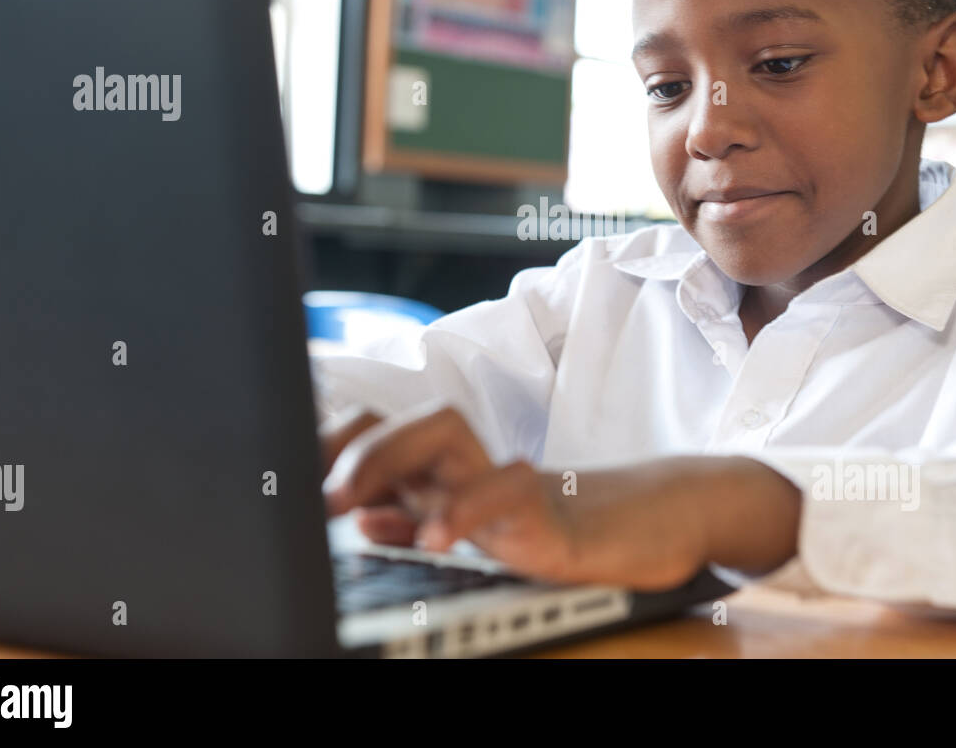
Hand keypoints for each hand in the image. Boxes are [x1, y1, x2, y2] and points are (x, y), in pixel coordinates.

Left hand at [319, 402, 715, 589]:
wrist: (657, 524)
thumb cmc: (566, 528)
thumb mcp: (482, 532)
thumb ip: (427, 519)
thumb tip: (368, 524)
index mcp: (455, 473)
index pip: (387, 429)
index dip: (336, 442)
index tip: (298, 476)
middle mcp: (478, 467)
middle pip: (406, 418)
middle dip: (352, 444)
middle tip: (317, 491)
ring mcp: (512, 485)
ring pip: (447, 434)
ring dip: (390, 459)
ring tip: (353, 503)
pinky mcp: (550, 514)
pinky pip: (504, 496)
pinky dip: (464, 510)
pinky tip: (432, 537)